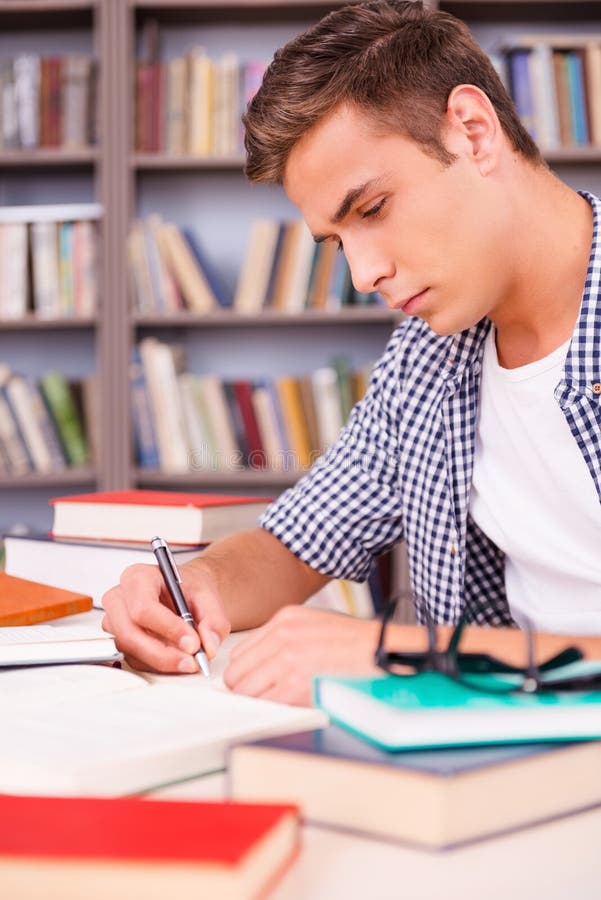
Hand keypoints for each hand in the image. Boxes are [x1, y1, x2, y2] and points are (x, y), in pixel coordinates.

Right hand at [101, 562, 230, 673]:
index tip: (193, 643)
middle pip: (130, 634)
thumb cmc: (189, 588)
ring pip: (130, 650)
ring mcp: (114, 620)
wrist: (185, 593)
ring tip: (189, 661)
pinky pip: (133, 659)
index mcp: (138, 577)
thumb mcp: (208, 596)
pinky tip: (177, 659)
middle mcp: (119, 598)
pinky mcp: (119, 639)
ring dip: (161, 662)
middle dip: (163, 654)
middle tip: (192, 661)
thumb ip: (213, 619)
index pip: (143, 607)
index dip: (168, 628)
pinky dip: (157, 664)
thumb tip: (209, 645)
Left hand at [224, 605, 380, 705]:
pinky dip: (275, 709)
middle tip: (263, 696)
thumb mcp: (315, 625)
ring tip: (281, 701)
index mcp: (285, 620)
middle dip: (246, 688)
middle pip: (237, 672)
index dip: (246, 671)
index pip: (241, 652)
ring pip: (245, 691)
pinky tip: (291, 705)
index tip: (252, 681)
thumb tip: (263, 662)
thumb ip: (285, 638)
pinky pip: (266, 704)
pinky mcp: (296, 686)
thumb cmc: (358, 643)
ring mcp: (288, 661)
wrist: (385, 652)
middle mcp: (282, 636)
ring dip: (259, 700)